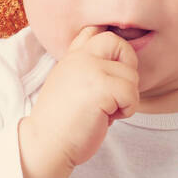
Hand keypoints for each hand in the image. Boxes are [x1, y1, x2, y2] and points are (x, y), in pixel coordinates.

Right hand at [25, 25, 139, 170]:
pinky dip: (127, 110)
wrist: (46, 145)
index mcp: (71, 57)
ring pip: (131, 76)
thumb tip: (121, 66)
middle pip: (118, 43)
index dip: (112, 49)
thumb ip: (87, 70)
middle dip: (128, 67)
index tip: (110, 73)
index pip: (95, 31)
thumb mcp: (69, 85)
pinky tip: (108, 118)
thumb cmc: (61, 123)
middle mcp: (80, 58)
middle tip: (118, 90)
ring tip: (106, 111)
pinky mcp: (101, 88)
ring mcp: (90, 70)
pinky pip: (131, 94)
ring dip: (127, 98)